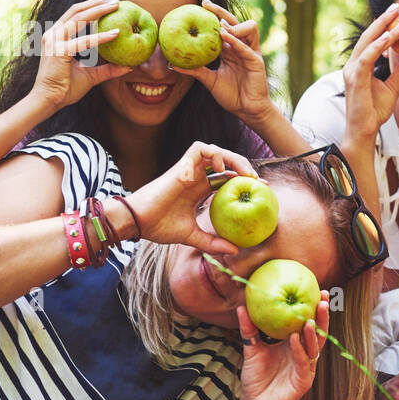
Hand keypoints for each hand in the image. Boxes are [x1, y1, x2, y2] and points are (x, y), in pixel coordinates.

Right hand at [29, 0, 132, 111]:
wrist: (49, 101)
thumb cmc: (66, 87)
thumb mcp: (91, 75)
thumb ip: (108, 69)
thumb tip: (130, 66)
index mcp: (58, 35)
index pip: (76, 13)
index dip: (94, 5)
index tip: (112, 1)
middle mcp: (54, 34)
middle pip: (77, 10)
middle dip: (98, 2)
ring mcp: (54, 41)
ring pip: (79, 19)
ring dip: (99, 10)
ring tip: (117, 6)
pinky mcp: (59, 51)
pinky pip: (83, 41)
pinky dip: (100, 37)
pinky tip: (116, 33)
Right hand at [124, 141, 256, 254]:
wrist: (136, 223)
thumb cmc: (158, 227)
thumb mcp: (191, 237)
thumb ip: (212, 242)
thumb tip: (235, 251)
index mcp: (200, 189)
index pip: (227, 178)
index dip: (245, 180)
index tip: (262, 190)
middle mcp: (196, 176)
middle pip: (226, 162)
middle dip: (245, 168)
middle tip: (258, 182)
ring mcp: (189, 169)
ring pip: (216, 151)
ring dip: (233, 158)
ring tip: (245, 174)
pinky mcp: (181, 165)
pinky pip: (200, 148)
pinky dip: (214, 153)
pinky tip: (221, 169)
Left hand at [171, 0, 275, 127]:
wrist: (248, 110)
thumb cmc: (231, 96)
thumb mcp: (209, 80)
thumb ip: (195, 70)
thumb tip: (173, 65)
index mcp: (231, 50)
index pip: (223, 27)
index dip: (213, 16)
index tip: (198, 6)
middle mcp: (242, 48)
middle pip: (234, 22)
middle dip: (220, 11)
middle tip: (205, 4)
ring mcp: (250, 53)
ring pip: (249, 28)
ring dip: (234, 23)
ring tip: (218, 24)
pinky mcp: (256, 61)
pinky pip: (246, 47)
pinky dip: (235, 40)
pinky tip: (224, 35)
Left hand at [235, 299, 325, 399]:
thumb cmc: (256, 378)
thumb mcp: (252, 349)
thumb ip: (249, 329)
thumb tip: (242, 306)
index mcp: (295, 345)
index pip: (309, 323)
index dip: (314, 308)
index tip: (316, 290)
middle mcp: (304, 354)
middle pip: (318, 332)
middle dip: (322, 316)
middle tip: (322, 299)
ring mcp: (306, 367)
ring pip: (314, 347)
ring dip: (313, 332)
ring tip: (310, 318)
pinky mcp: (303, 380)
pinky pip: (303, 362)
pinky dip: (299, 350)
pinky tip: (295, 339)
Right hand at [341, 3, 398, 139]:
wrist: (364, 131)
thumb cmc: (374, 111)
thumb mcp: (394, 86)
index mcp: (360, 64)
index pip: (372, 40)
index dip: (384, 25)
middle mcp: (353, 64)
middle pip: (368, 36)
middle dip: (383, 20)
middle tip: (398, 6)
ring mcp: (352, 71)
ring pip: (368, 43)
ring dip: (383, 29)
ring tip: (398, 16)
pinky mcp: (355, 79)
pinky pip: (366, 58)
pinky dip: (377, 46)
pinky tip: (389, 38)